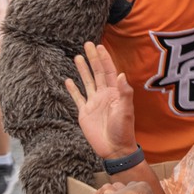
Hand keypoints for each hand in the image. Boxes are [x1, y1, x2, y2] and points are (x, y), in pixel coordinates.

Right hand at [64, 41, 137, 158]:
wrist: (114, 149)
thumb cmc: (123, 130)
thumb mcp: (126, 111)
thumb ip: (124, 93)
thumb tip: (122, 74)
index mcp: (115, 93)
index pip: (109, 71)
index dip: (104, 58)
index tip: (99, 46)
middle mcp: (104, 95)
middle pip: (97, 73)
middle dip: (93, 59)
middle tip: (87, 44)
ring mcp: (94, 103)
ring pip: (87, 82)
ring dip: (83, 70)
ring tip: (78, 57)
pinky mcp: (85, 112)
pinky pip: (77, 97)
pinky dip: (73, 89)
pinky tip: (67, 80)